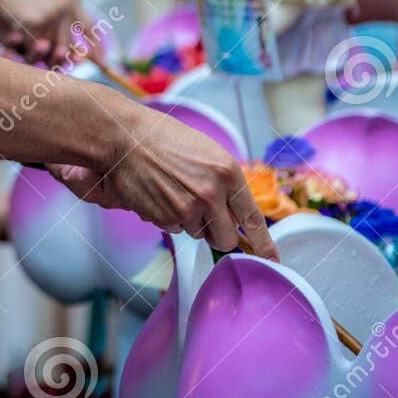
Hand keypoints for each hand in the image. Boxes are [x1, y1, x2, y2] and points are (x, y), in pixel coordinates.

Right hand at [0, 0, 90, 66]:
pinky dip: (23, 49)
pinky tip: (14, 37)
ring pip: (52, 50)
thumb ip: (59, 32)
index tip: (104, 64)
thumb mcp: (42, 12)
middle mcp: (66, 4)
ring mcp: (53, 11)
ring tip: (22, 45)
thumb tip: (80, 59)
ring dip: (36, 55)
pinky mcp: (37, 19)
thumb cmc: (14, 4)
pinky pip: (34, 48)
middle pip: (69, 46)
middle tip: (44, 61)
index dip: (97, 47)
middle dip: (56, 59)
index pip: (90, 26)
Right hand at [47, 112, 275, 256]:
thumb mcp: (207, 153)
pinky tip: (160, 195)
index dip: (263, 243)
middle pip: (227, 238)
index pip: (252, 217)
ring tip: (174, 191)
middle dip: (219, 235)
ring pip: (198, 234)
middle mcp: (211, 194)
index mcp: (227, 173)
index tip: (272, 259)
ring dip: (190, 221)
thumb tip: (234, 215)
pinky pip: (175, 230)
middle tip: (207, 219)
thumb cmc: (165, 139)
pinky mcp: (165, 218)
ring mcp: (187, 209)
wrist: (126, 138)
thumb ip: (225, 183)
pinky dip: (169, 219)